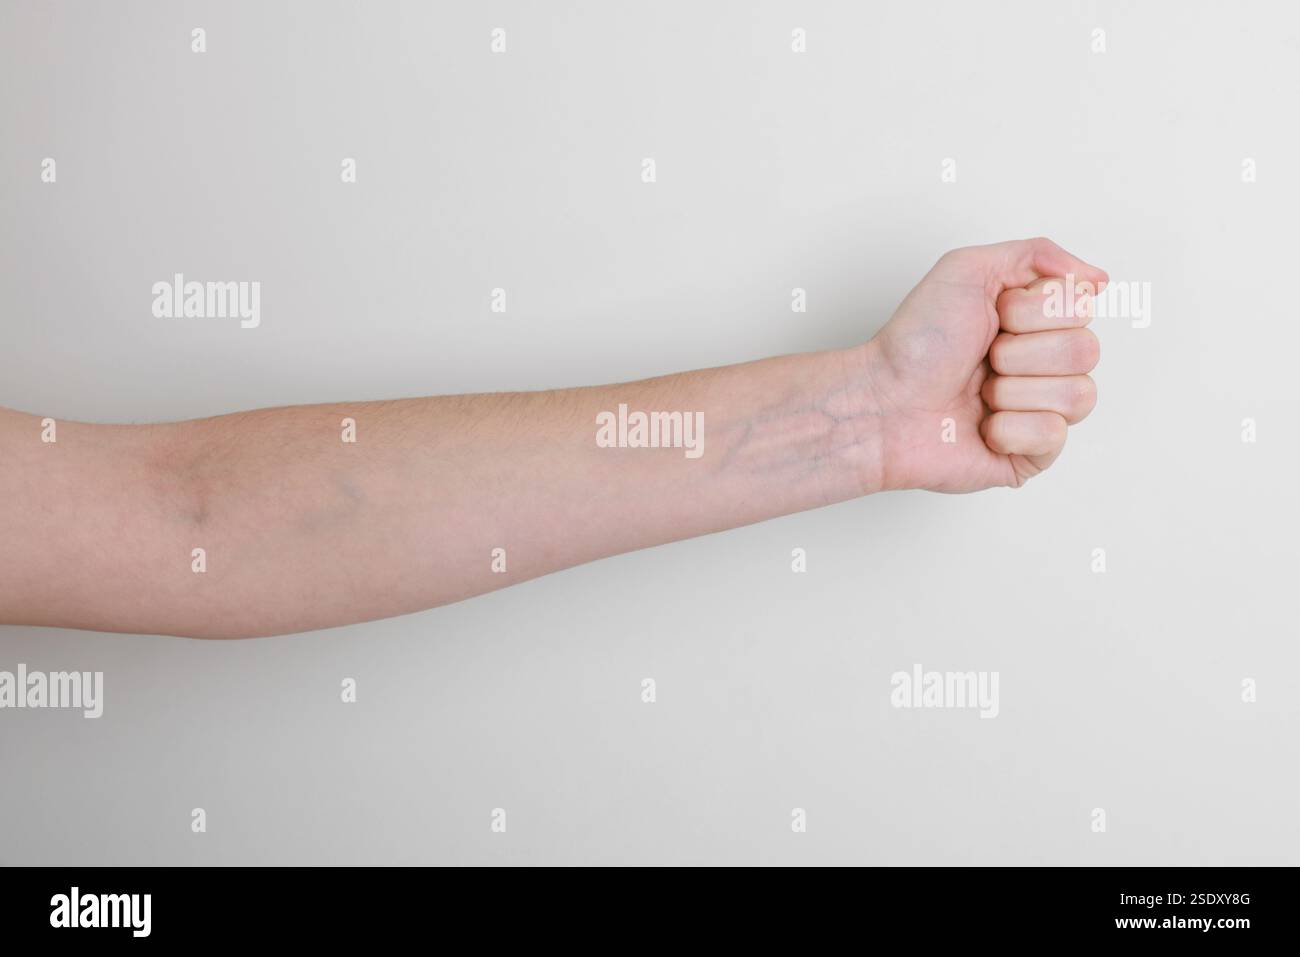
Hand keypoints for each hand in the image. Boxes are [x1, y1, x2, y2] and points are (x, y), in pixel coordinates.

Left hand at [864, 238, 1107, 491]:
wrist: (882, 402)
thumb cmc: (916, 342)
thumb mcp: (967, 269)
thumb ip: (1037, 255)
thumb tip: (1096, 279)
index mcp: (1036, 322)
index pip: (1081, 307)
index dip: (1031, 311)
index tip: (993, 317)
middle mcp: (1044, 365)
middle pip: (1086, 351)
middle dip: (1020, 352)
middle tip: (982, 359)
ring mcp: (1040, 411)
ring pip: (1079, 396)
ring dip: (1014, 390)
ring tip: (979, 394)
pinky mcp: (1031, 456)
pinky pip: (1054, 436)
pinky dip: (1009, 428)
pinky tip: (981, 427)